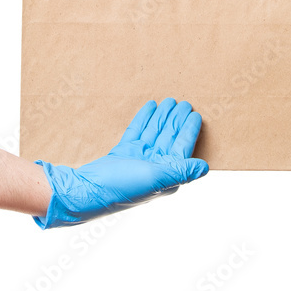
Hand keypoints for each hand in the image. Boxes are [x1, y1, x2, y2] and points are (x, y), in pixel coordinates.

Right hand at [33, 98, 208, 228]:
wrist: (85, 190)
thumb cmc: (121, 187)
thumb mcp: (155, 178)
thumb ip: (180, 171)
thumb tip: (204, 167)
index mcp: (165, 174)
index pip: (181, 148)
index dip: (189, 131)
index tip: (195, 114)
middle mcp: (153, 167)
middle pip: (168, 138)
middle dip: (176, 120)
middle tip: (184, 102)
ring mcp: (137, 160)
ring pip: (154, 133)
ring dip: (162, 117)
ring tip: (169, 100)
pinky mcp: (122, 153)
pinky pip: (137, 132)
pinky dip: (144, 119)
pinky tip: (150, 106)